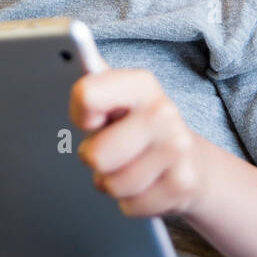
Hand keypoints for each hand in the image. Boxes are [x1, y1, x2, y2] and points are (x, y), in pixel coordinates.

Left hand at [69, 66, 206, 218]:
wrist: (191, 163)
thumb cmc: (139, 129)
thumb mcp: (119, 101)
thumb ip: (94, 84)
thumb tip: (64, 51)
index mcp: (141, 84)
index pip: (87, 95)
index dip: (80, 115)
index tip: (90, 120)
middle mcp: (163, 112)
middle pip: (96, 155)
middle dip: (96, 159)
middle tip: (111, 150)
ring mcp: (177, 149)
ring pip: (112, 185)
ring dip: (113, 183)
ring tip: (129, 166)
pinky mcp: (183, 185)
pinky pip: (130, 206)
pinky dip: (131, 202)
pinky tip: (145, 184)